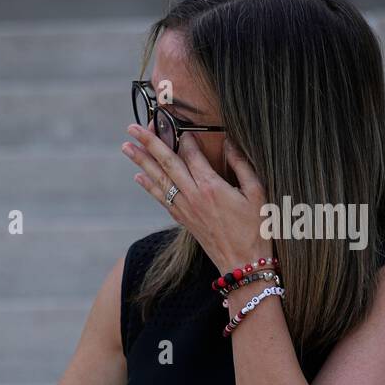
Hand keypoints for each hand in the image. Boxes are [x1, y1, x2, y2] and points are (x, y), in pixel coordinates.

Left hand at [122, 125, 271, 273]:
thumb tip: (231, 142)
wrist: (243, 263)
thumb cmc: (257, 227)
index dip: (182, 137)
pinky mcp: (182, 219)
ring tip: (126, 147)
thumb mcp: (258, 193)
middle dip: (148, 143)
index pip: (191, 155)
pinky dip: (148, 185)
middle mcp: (192, 196)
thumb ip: (243, 165)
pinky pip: (160, 198)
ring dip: (140, 162)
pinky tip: (138, 176)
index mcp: (211, 187)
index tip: (173, 121)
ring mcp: (184, 209)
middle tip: (132, 128)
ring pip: (158, 180)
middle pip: (166, 163)